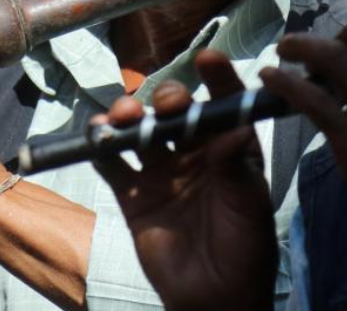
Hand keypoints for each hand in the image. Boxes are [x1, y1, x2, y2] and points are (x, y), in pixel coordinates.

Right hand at [92, 50, 277, 310]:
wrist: (215, 299)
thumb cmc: (246, 249)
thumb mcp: (249, 204)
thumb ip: (235, 166)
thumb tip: (235, 130)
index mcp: (231, 146)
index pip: (224, 101)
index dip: (217, 78)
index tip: (207, 59)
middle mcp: (194, 151)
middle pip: (175, 109)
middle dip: (166, 98)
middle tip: (165, 104)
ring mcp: (161, 170)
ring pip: (139, 128)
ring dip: (128, 115)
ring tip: (123, 117)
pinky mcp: (134, 194)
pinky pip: (111, 162)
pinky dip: (99, 145)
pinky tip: (96, 135)